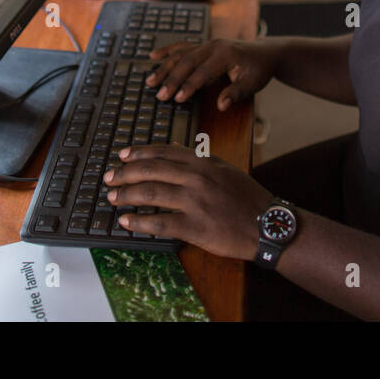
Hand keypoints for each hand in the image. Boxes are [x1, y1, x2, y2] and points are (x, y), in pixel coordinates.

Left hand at [104, 144, 273, 260]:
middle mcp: (197, 178)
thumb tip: (172, 154)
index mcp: (204, 162)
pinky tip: (127, 222)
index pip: (164, 152)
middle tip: (110, 178)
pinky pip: (160, 223)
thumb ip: (200, 162)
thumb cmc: (249, 199)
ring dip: (127, 195)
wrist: (269, 224)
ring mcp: (195, 201)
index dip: (140, 153)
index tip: (123, 155)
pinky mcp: (195, 226)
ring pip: (151, 193)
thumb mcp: (225, 170)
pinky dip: (139, 222)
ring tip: (113, 198)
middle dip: (125, 173)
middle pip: (152, 170)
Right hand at [146, 37, 280, 110]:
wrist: (264, 52)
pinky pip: (182, 46)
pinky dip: (167, 51)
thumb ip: (236, 94)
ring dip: (165, 67)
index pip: (203, 71)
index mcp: (226, 54)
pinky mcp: (203, 45)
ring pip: (181, 54)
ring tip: (150, 81)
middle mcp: (213, 46)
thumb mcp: (253, 83)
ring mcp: (207, 44)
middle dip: (172, 79)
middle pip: (187, 61)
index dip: (190, 85)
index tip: (177, 99)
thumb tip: (221, 106)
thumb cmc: (259, 69)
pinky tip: (153, 56)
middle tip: (159, 95)